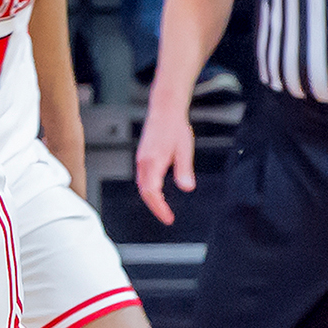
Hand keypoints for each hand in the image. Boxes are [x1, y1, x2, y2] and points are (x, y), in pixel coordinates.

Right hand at [135, 101, 194, 225]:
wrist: (165, 109)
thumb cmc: (174, 126)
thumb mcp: (184, 149)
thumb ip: (184, 170)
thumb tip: (187, 187)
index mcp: (153, 162)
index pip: (152, 192)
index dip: (159, 208)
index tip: (168, 217)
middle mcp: (143, 162)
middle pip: (144, 192)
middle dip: (155, 207)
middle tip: (167, 217)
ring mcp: (141, 160)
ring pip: (142, 186)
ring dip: (151, 199)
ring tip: (163, 208)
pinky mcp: (142, 157)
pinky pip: (142, 178)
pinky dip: (148, 189)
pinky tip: (157, 191)